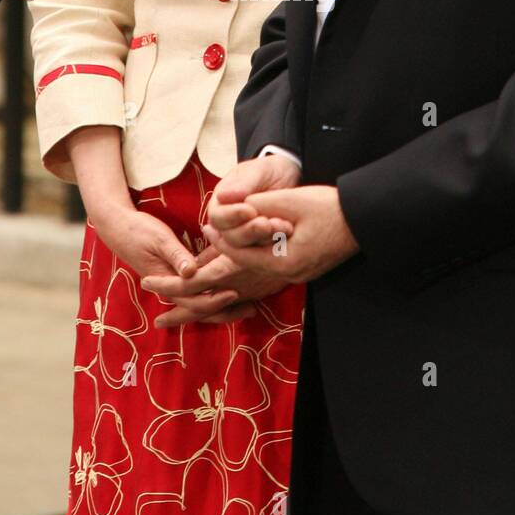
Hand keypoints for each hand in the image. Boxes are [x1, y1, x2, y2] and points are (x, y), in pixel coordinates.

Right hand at [86, 203, 243, 317]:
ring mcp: (176, 284)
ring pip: (203, 303)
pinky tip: (237, 289)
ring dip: (225, 306)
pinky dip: (217, 293)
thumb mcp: (159, 239)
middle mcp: (173, 288)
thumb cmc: (139, 230)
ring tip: (251, 305)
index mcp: (168, 282)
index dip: (215, 300)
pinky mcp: (180, 276)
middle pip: (202, 309)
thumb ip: (176, 255)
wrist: (119, 228)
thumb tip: (191, 272)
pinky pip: (201, 291)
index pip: (194, 301)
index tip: (235, 293)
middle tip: (254, 309)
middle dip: (227, 311)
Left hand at [143, 185, 359, 311]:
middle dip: (183, 297)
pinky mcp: (289, 273)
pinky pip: (252, 287)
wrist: (366, 220)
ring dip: (202, 303)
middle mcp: (276, 277)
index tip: (165, 267)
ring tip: (173, 313)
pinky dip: (228, 295)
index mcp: (274, 264)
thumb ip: (253, 208)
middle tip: (148, 296)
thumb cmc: (330, 209)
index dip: (192, 265)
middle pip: (219, 292)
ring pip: (234, 295)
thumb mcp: (290, 202)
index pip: (222, 266)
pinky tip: (217, 297)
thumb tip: (220, 211)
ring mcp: (284, 278)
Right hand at [198, 154, 300, 265]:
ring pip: (246, 249)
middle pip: (230, 237)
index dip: (232, 216)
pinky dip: (276, 244)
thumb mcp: (259, 170)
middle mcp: (229, 223)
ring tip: (283, 226)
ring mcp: (246, 235)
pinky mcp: (262, 244)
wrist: (290, 178)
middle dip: (249, 231)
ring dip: (264, 239)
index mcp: (221, 204)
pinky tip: (288, 232)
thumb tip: (223, 196)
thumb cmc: (270, 171)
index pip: (217, 218)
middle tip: (267, 223)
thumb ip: (243, 183)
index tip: (250, 210)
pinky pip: (265, 252)